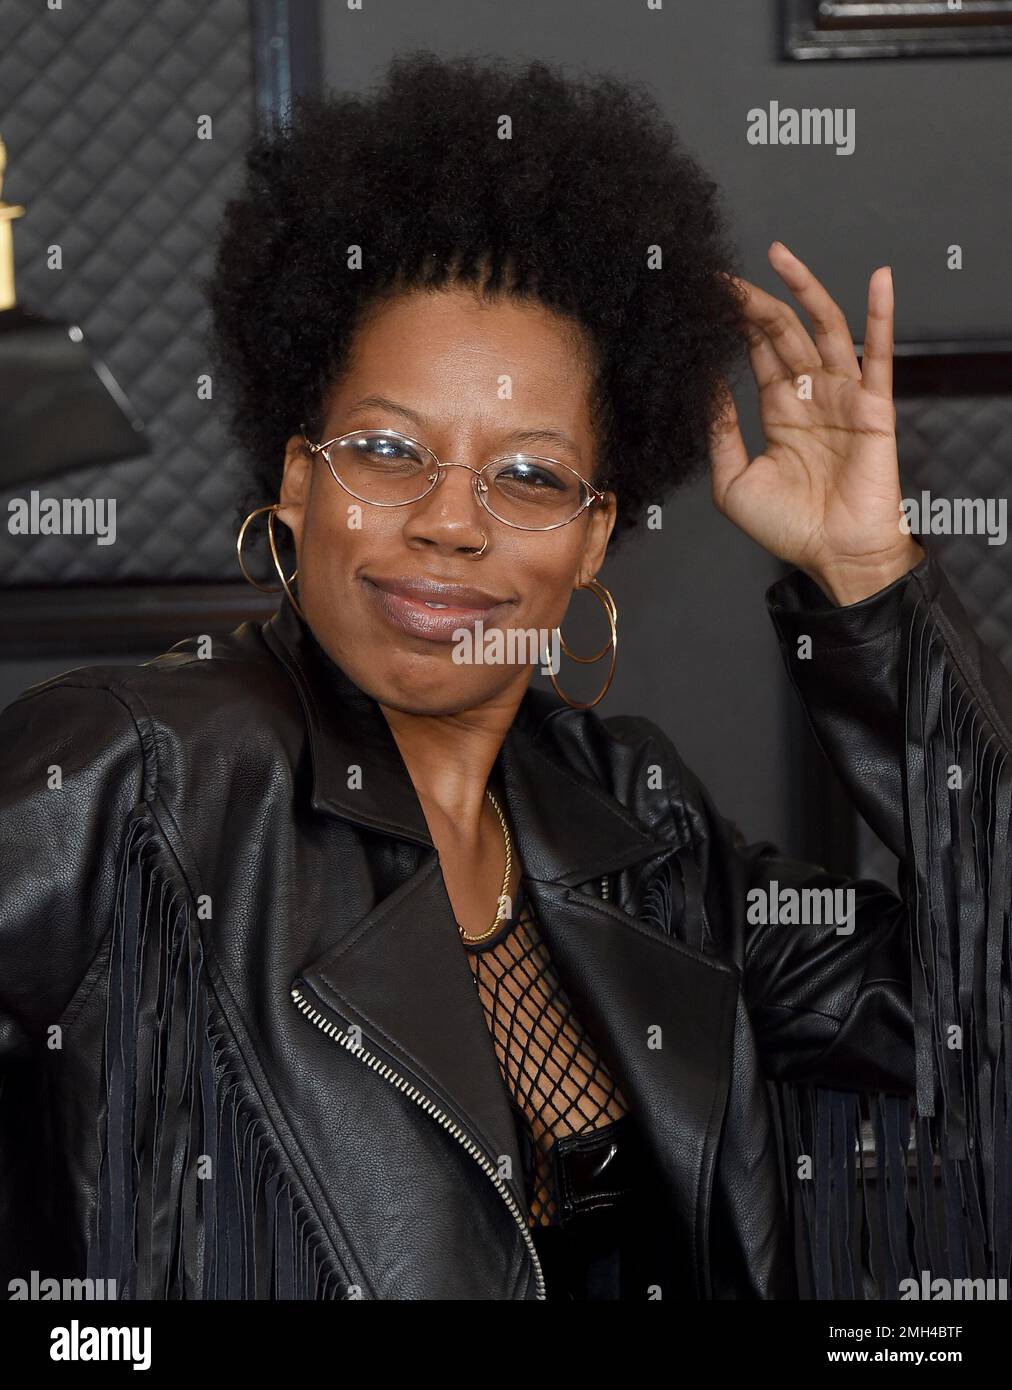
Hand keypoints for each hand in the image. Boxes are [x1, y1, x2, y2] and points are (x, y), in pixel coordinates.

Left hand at [708, 242, 922, 605]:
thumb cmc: (789, 528)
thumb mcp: (733, 482)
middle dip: (755, 303)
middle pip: (783, 333)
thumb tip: (705, 387)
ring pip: (824, 329)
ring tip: (779, 257)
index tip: (708, 299)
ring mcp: (843, 397)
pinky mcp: (873, 406)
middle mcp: (811, 397)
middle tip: (725, 277)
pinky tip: (880, 279)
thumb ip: (720, 434)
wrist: (833, 557)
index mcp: (780, 412)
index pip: (757, 353)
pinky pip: (880, 354)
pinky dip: (882, 315)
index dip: (735, 325)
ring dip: (804, 291)